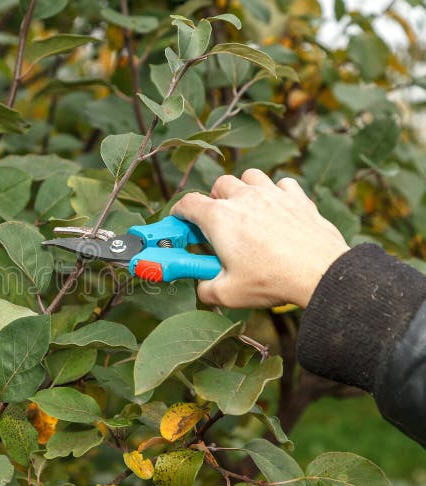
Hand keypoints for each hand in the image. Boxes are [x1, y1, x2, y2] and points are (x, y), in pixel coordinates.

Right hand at [171, 169, 349, 307]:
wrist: (321, 273)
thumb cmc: (272, 280)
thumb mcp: (228, 294)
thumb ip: (206, 289)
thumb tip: (202, 287)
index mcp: (219, 218)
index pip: (188, 203)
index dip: (180, 212)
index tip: (181, 222)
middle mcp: (243, 198)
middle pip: (219, 185)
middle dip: (214, 200)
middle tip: (217, 223)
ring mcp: (272, 193)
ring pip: (249, 176)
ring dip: (244, 189)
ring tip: (247, 209)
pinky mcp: (297, 198)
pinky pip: (282, 184)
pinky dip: (276, 193)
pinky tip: (278, 210)